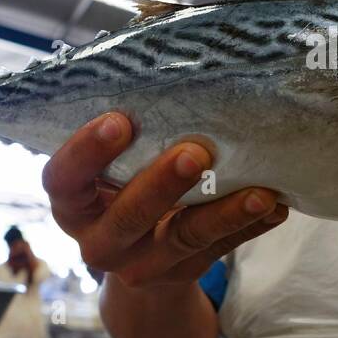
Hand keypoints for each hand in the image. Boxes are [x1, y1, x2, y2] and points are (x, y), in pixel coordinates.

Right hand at [42, 112, 287, 290]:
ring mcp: (142, 265)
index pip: (63, 180)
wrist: (139, 258)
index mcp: (72, 206)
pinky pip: (219, 251)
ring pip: (183, 238)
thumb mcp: (109, 170)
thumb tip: (169, 64)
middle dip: (161, 185)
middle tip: (195, 152)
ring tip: (259, 192)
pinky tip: (275, 207)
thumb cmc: (123, 189)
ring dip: (224, 213)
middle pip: (126, 217)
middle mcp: (100, 242)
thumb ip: (127, 140)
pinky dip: (250, 227)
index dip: (85, 153)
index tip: (119, 120)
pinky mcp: (182, 274)